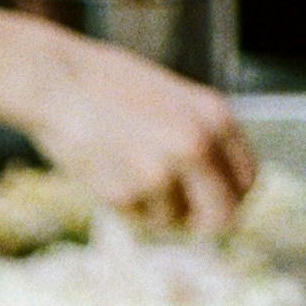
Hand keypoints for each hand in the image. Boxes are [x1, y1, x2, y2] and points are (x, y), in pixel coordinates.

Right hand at [0, 2, 256, 235]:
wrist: (58, 81)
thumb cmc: (112, 87)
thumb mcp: (176, 101)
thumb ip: (203, 138)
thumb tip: (222, 192)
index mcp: (215, 116)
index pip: (248, 180)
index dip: (231, 197)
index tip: (211, 202)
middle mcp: (196, 144)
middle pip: (224, 216)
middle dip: (203, 223)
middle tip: (182, 217)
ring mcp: (161, 171)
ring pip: (175, 222)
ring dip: (155, 209)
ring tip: (127, 171)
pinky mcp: (126, 193)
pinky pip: (138, 219)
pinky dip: (125, 206)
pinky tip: (106, 171)